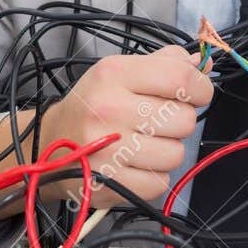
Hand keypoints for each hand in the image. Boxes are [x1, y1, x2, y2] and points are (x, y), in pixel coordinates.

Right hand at [0, 45, 212, 207]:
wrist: (46, 146)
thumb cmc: (91, 106)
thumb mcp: (118, 73)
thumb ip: (161, 65)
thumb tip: (199, 63)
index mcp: (113, 74)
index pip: (181, 77)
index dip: (200, 88)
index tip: (194, 95)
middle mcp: (108, 109)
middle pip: (184, 120)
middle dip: (177, 122)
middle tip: (156, 123)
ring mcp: (106, 150)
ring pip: (175, 154)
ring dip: (165, 152)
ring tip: (143, 145)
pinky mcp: (108, 183)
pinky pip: (159, 182)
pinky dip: (153, 177)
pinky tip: (135, 166)